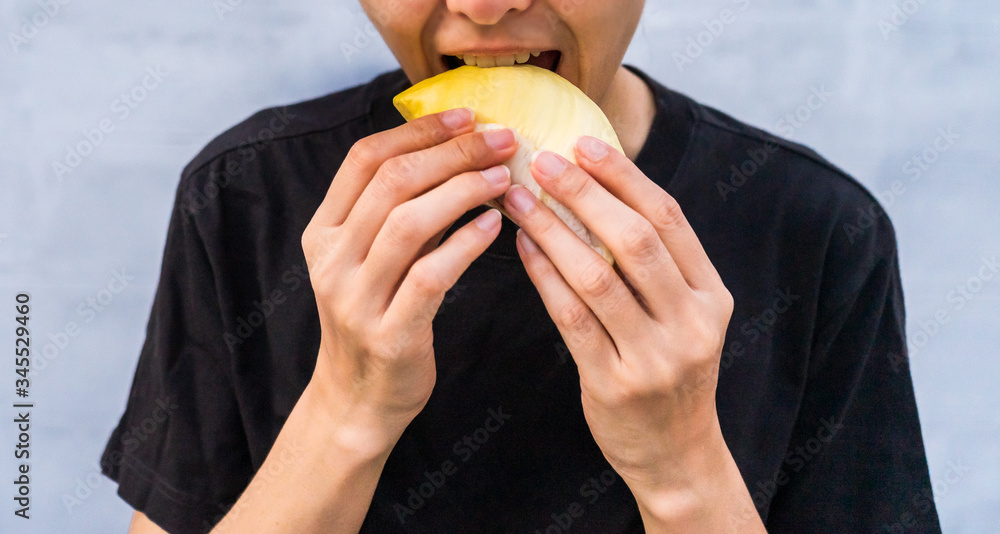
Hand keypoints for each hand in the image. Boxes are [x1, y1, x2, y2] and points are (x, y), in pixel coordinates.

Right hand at [301, 109, 516, 451]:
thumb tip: (457, 152)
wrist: (357, 399)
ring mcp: (354, 299)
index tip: (467, 115)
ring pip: (406, 223)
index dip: (418, 130)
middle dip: (452, 153)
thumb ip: (400, 212)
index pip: (364, 159)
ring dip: (462, 191)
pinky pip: (428, 277)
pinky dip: (464, 245)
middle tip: (502, 139)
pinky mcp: (388, 334)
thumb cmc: (378, 317)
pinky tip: (495, 226)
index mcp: (324, 232)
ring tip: (504, 176)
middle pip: (390, 183)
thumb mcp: (372, 260)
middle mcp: (331, 260)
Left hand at [503, 137, 761, 529]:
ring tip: (518, 198)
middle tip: (542, 160)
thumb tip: (599, 190)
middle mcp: (691, 323)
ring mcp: (656, 358)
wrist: (677, 455)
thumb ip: (657, 265)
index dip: (624, 176)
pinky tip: (522, 247)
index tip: (584, 143)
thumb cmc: (670, 372)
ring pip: (597, 276)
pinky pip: (571, 318)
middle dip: (584, 193)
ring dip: (552, 230)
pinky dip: (544, 276)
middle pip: (635, 240)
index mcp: (711, 296)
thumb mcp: (685, 317)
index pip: (669, 219)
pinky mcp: (615, 384)